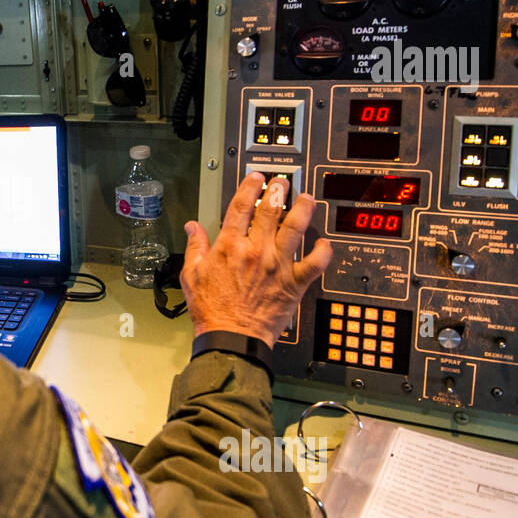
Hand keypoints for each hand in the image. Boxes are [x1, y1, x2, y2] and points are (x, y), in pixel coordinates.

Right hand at [180, 172, 331, 347]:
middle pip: (271, 211)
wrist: (231, 338)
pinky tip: (324, 243)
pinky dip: (323, 251)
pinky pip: (315, 263)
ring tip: (307, 199)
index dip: (249, 187)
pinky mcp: (294, 283)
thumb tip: (193, 228)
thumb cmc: (212, 311)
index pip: (241, 207)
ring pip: (295, 228)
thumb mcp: (192, 276)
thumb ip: (195, 248)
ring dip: (303, 209)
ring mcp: (277, 266)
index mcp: (229, 247)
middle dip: (278, 191)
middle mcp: (255, 251)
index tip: (256, 178)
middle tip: (283, 182)